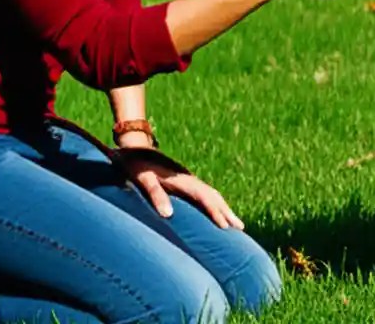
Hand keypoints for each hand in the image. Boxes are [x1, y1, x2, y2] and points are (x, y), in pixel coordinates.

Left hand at [122, 157, 243, 228]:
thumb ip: (155, 194)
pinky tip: (216, 213)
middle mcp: (189, 179)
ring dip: (223, 209)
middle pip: (213, 196)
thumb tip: (168, 215)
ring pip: (211, 195)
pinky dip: (215, 205)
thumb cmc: (136, 165)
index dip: (215, 212)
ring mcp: (188, 180)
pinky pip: (204, 195)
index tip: (226, 227)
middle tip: (240, 228)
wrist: (134, 147)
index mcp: (182, 180)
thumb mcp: (142, 178)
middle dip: (226, 212)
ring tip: (235, 224)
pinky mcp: (184, 183)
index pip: (204, 197)